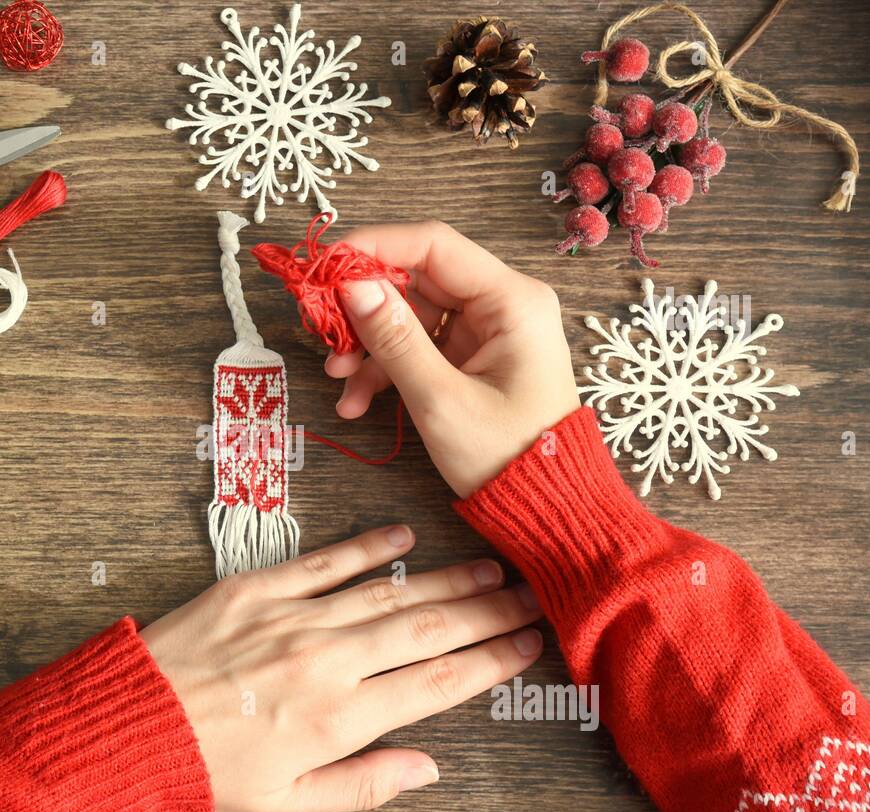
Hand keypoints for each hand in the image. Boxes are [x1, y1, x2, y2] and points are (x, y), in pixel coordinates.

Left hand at [141, 526, 541, 811]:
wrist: (126, 727)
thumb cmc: (205, 775)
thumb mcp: (288, 807)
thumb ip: (363, 786)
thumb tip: (427, 770)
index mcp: (339, 719)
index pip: (437, 684)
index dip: (490, 661)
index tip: (526, 644)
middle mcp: (326, 662)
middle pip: (427, 629)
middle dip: (486, 611)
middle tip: (528, 597)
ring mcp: (292, 618)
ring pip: (387, 592)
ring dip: (444, 578)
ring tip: (488, 568)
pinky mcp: (256, 588)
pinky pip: (325, 562)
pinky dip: (367, 547)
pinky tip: (403, 538)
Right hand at [328, 221, 579, 497]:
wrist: (545, 507)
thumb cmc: (506, 456)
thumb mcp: (441, 400)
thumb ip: (395, 339)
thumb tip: (352, 287)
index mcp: (512, 301)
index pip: (433, 245)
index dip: (373, 248)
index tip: (323, 266)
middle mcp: (503, 305)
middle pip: (417, 281)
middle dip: (365, 310)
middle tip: (324, 334)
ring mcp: (488, 332)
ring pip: (411, 316)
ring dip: (369, 347)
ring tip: (340, 382)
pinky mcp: (474, 358)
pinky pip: (419, 346)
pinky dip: (386, 369)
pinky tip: (358, 402)